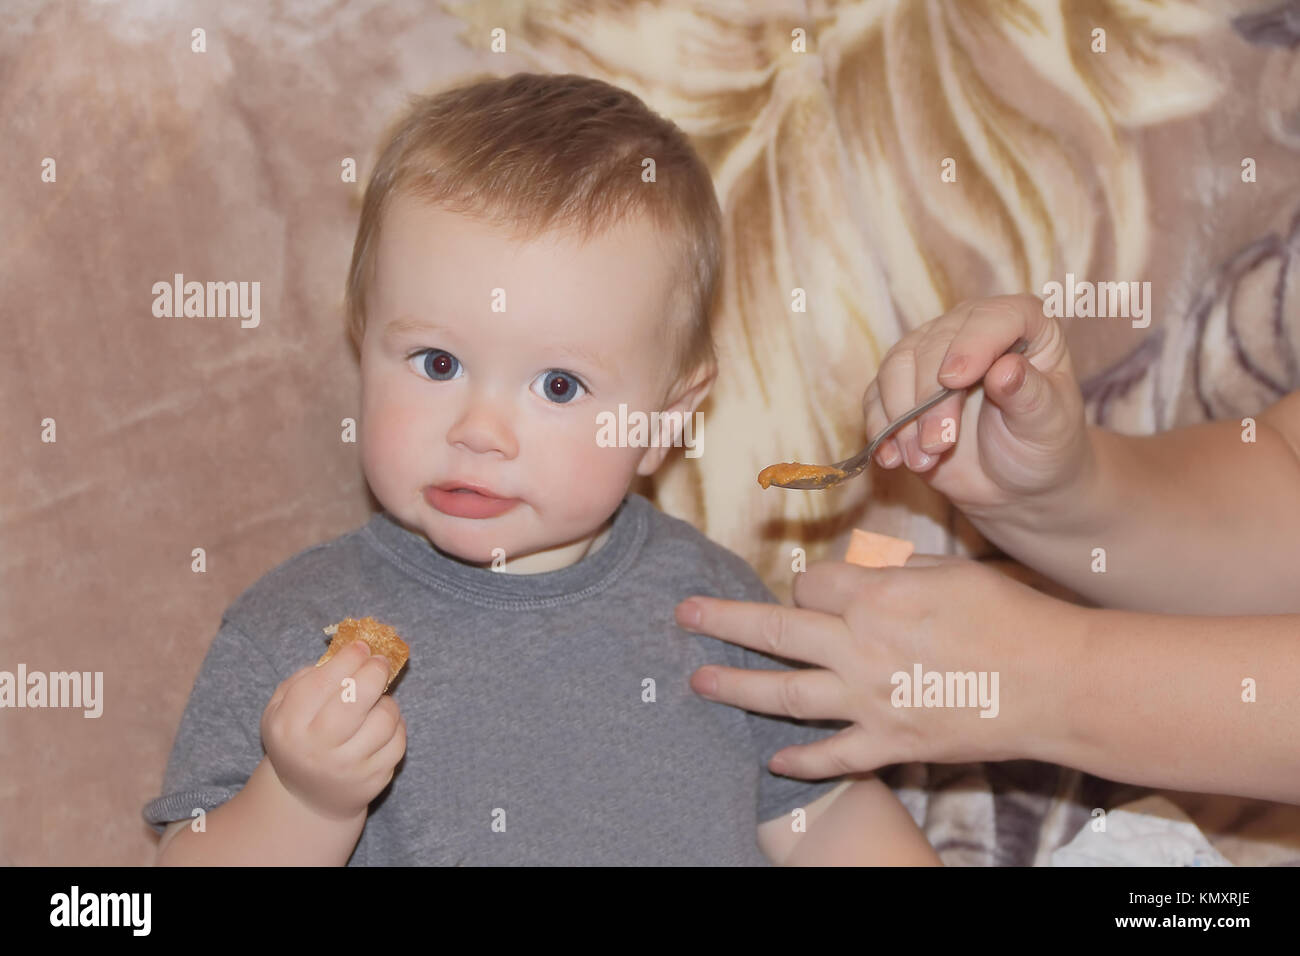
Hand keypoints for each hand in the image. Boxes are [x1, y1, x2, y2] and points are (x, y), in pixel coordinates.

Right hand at [261, 639, 406, 820]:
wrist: (308, 799)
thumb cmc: (298, 739)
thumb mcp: (283, 709)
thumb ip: (307, 677)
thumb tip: (350, 650)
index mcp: (289, 726)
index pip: (321, 684)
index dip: (347, 659)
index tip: (361, 647)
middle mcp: (317, 749)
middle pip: (356, 699)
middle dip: (374, 672)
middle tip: (379, 662)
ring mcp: (348, 768)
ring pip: (384, 718)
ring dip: (386, 702)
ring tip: (375, 702)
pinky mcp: (374, 780)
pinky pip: (399, 740)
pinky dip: (395, 726)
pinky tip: (381, 726)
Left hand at [675, 556, 1084, 776]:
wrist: (1056, 681)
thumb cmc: (1010, 615)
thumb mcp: (949, 569)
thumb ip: (892, 570)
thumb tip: (856, 572)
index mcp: (875, 595)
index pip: (809, 582)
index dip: (808, 583)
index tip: (816, 590)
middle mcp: (860, 645)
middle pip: (774, 629)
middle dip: (722, 620)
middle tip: (684, 615)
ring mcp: (870, 699)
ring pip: (785, 693)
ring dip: (736, 686)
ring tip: (699, 681)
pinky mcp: (891, 741)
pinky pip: (834, 755)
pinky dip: (801, 759)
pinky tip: (772, 758)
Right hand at [862, 294, 1091, 522]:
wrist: (1015, 483)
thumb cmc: (1042, 445)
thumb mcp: (1048, 424)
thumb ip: (1030, 395)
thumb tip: (1006, 369)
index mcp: (1020, 325)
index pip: (992, 317)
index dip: (972, 343)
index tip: (955, 380)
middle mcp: (970, 331)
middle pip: (934, 345)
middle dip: (930, 398)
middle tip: (938, 444)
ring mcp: (931, 357)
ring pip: (897, 366)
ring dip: (902, 416)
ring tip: (922, 459)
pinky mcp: (902, 388)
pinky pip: (876, 396)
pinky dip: (880, 428)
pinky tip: (893, 458)